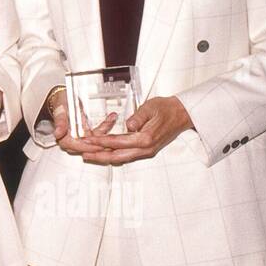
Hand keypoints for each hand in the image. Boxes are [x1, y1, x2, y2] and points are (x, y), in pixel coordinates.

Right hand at [46, 94, 118, 157]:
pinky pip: (99, 131)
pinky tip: (111, 117)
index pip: (77, 147)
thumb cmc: (60, 104)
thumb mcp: (59, 111)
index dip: (88, 147)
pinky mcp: (90, 131)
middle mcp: (74, 139)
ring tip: (111, 119)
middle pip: (89, 146)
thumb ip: (59, 123)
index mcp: (64, 138)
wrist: (63, 98)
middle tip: (110, 136)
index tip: (98, 146)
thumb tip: (58, 134)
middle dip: (100, 142)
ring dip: (105, 130)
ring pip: (96, 139)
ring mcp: (83, 136)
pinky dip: (106, 124)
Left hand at [76, 95, 192, 165]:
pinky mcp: (146, 150)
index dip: (102, 142)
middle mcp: (146, 149)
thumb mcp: (151, 107)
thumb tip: (128, 125)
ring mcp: (146, 151)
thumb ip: (139, 116)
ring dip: (105, 157)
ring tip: (89, 155)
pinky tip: (104, 153)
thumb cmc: (166, 108)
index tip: (88, 141)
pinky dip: (114, 155)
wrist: (182, 114)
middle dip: (99, 155)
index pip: (119, 142)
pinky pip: (127, 156)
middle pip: (118, 156)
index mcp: (146, 138)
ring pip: (122, 158)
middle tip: (83, 153)